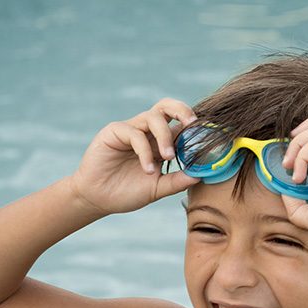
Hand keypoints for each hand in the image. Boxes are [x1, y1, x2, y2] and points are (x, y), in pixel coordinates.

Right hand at [68, 99, 199, 216]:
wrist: (98, 200)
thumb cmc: (126, 193)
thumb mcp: (157, 189)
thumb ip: (177, 181)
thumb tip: (201, 174)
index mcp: (159, 142)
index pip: (179, 125)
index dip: (194, 128)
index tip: (209, 138)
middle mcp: (146, 131)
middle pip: (167, 107)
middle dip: (183, 110)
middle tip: (193, 124)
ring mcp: (130, 129)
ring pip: (153, 117)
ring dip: (165, 136)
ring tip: (167, 157)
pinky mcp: (114, 131)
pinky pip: (135, 133)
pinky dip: (145, 151)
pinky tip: (147, 169)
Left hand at [278, 117, 307, 244]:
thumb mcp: (306, 212)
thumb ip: (293, 200)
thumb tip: (282, 188)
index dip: (304, 138)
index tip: (289, 160)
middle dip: (300, 133)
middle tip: (287, 159)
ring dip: (298, 145)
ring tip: (290, 167)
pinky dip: (303, 155)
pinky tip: (299, 176)